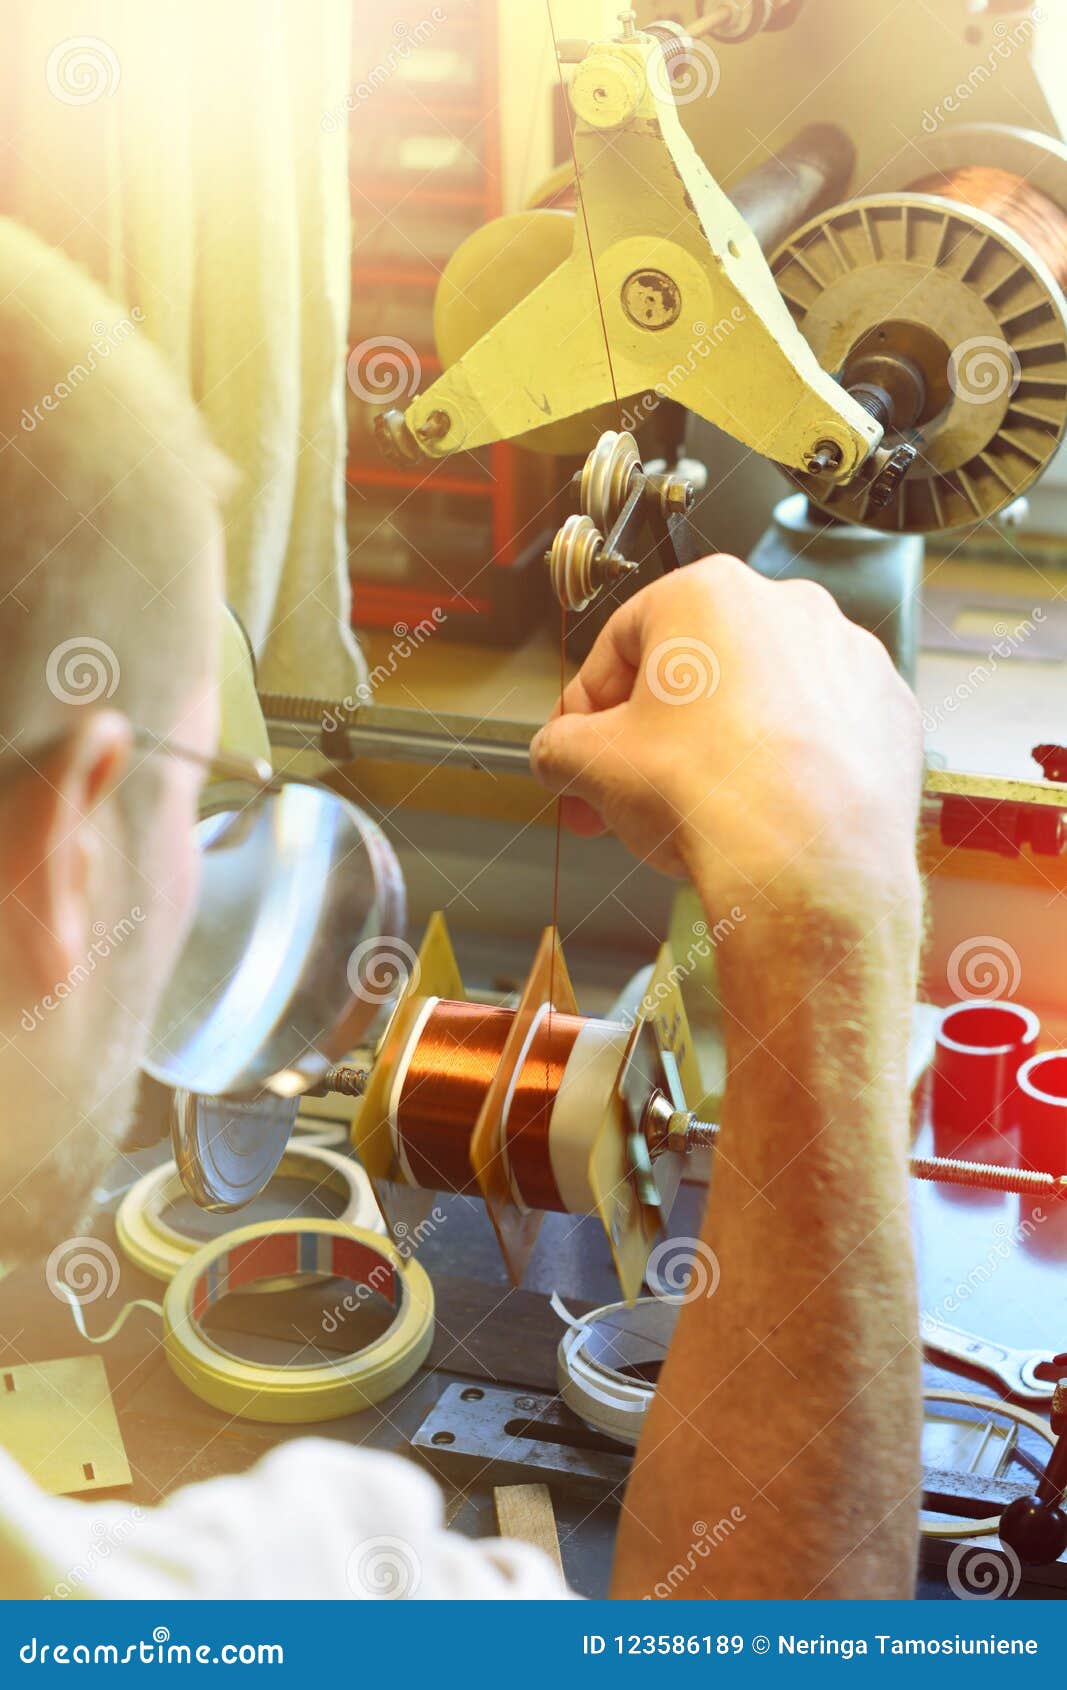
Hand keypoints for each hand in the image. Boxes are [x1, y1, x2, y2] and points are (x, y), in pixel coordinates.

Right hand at [530, 556, 923, 912]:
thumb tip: (556, 753)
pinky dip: (790, 761)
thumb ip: (558, 746)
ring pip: (762, 695)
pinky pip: (820, 729)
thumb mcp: (592, 766)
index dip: (586, 706)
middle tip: (625, 790)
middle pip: (695, 668)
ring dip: (723, 742)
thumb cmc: (708, 796)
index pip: (620, 643)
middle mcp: (787, 607)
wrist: (809, 868)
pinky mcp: (889, 711)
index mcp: (708, 594)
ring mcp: (849, 657)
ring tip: (697, 807)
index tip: (577, 748)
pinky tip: (764, 810)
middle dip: (654, 731)